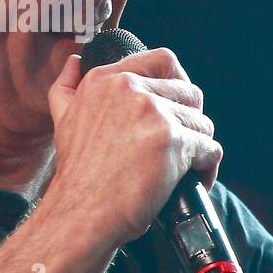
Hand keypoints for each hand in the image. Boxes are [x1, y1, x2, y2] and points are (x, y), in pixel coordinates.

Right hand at [47, 48, 221, 246]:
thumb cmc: (76, 174)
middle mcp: (129, 88)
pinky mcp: (172, 140)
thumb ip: (67, 86)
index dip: (178, 81)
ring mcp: (153, 113)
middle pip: (189, 93)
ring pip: (202, 122)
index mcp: (105, 80)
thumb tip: (73, 63)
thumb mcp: (62, 120)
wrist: (80, 212)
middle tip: (182, 144)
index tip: (177, 105)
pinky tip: (193, 181)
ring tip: (186, 168)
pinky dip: (207, 168)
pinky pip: (210, 149)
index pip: (162, 60)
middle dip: (191, 120)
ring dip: (199, 147)